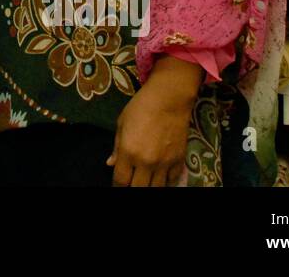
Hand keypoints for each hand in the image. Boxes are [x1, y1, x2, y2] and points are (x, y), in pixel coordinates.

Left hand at [108, 56, 201, 186]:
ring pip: (156, 188)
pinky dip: (165, 182)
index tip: (117, 185)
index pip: (120, 181)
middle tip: (131, 182)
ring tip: (145, 181)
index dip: (117, 186)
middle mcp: (146, 162)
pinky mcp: (179, 161)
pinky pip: (172, 181)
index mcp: (128, 152)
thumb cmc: (140, 107)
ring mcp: (164, 163)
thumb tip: (110, 163)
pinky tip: (160, 177)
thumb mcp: (121, 124)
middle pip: (138, 188)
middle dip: (132, 188)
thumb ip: (116, 147)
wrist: (169, 99)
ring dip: (149, 186)